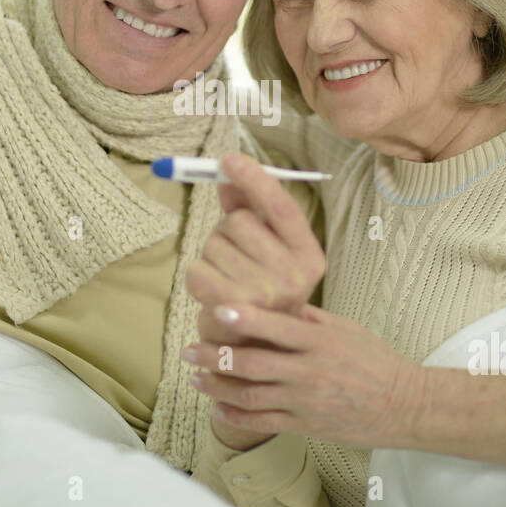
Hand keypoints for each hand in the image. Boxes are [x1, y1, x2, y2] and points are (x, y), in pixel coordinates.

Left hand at [185, 151, 325, 315]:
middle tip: (234, 258)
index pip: (281, 207)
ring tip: (227, 280)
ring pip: (213, 244)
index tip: (229, 159)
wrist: (254, 348)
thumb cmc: (259, 291)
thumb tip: (227, 174)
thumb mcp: (266, 249)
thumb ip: (249, 209)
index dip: (254, 179)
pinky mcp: (233, 308)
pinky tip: (212, 292)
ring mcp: (265, 293)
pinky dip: (196, 275)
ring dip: (211, 257)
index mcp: (309, 256)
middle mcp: (295, 275)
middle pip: (239, 222)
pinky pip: (197, 268)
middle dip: (225, 232)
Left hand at [185, 302, 424, 449]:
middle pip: (252, 364)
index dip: (244, 318)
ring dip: (216, 387)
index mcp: (320, 342)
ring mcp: (305, 402)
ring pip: (250, 396)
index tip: (217, 309)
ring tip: (195, 378)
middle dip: (214, 357)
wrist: (403, 406)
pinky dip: (235, 415)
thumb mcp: (346, 329)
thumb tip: (276, 301)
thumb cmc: (376, 362)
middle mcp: (309, 372)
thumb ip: (309, 317)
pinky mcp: (304, 425)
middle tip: (188, 350)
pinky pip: (262, 421)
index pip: (276, 327)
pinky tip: (217, 406)